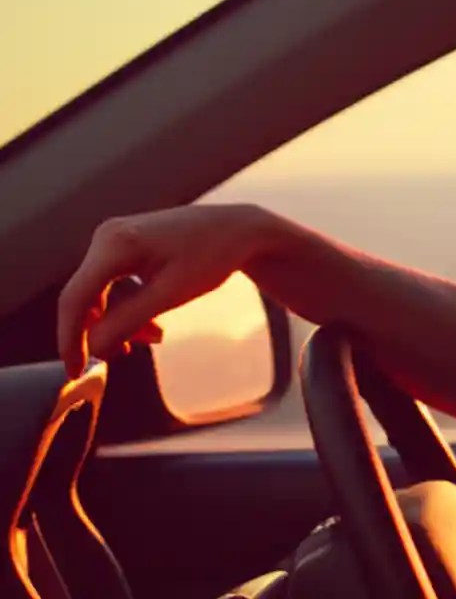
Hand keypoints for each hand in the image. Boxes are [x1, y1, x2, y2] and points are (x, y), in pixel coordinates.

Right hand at [57, 204, 272, 376]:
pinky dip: (127, 307)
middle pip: (84, 297)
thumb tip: (94, 349)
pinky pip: (113, 284)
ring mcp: (114, 239)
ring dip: (120, 321)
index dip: (70, 338)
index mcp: (115, 244)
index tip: (74, 371)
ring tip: (154, 337)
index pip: (75, 299)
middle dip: (102, 331)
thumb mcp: (171, 295)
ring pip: (100, 293)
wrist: (239, 230)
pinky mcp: (125, 245)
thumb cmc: (211, 257)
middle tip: (125, 355)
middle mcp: (107, 237)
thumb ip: (130, 322)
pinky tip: (151, 324)